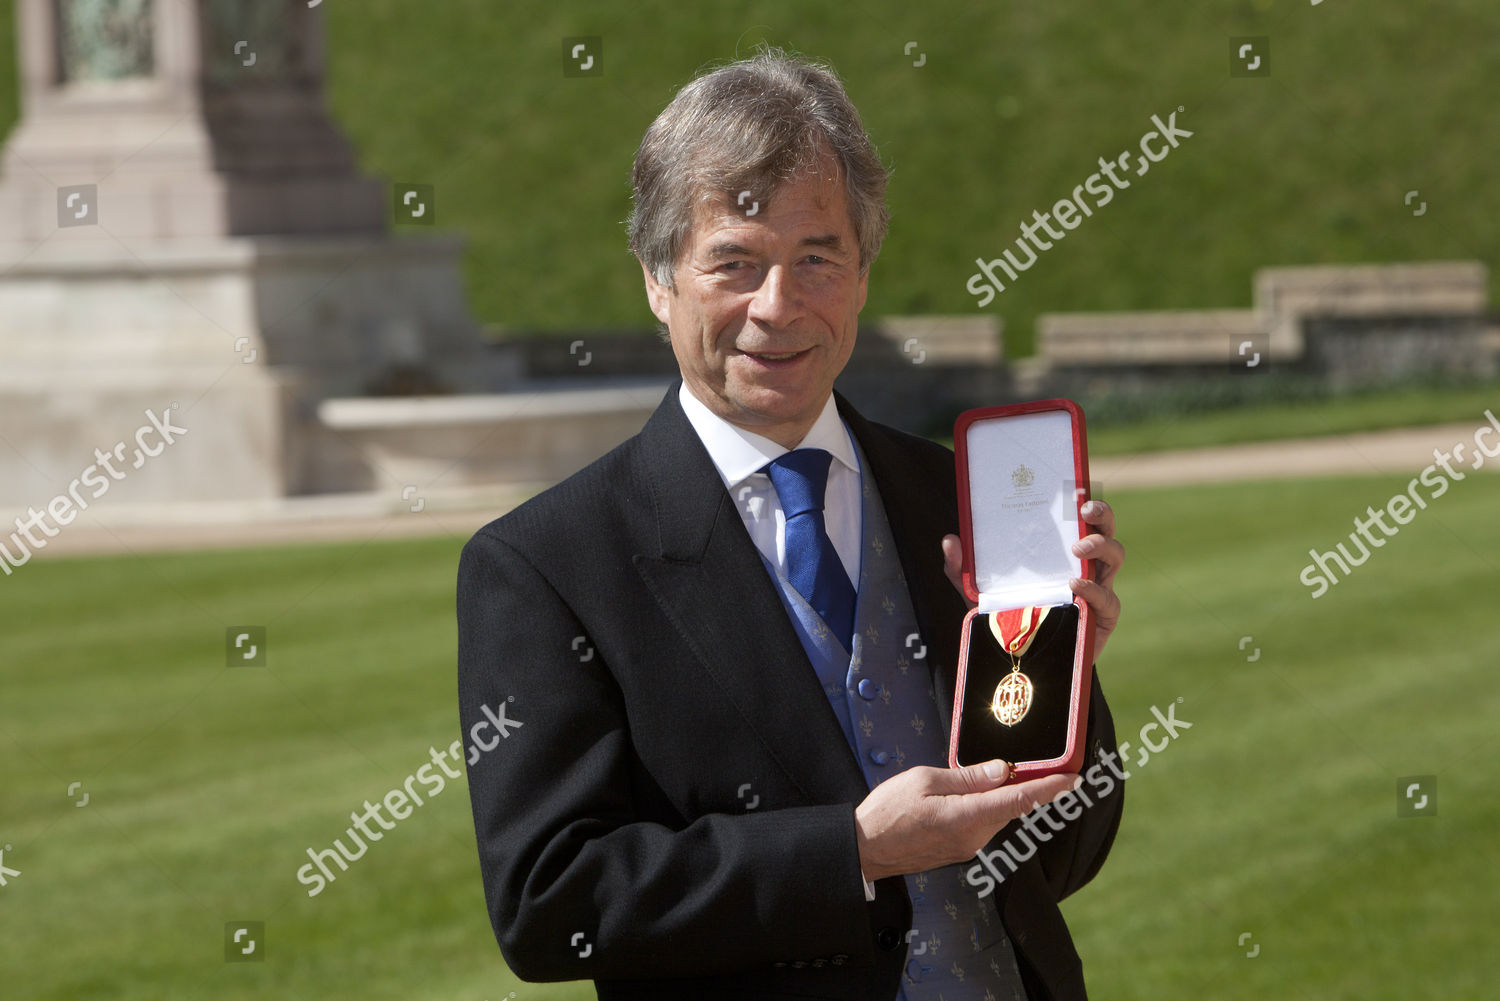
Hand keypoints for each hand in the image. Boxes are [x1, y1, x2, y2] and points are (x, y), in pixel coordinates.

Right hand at [854, 760, 1079, 880]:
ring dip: (1002, 794)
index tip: (1073, 779)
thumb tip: (1002, 770)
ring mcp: (967, 846)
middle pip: (1011, 806)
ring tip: (997, 772)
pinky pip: (982, 823)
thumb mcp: (925, 781)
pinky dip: (987, 806)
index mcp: (968, 817)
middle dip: (1026, 785)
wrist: (865, 849)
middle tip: (1039, 763)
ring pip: (996, 814)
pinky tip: (975, 791)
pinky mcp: (959, 849)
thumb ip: (967, 777)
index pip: (1019, 800)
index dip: (1050, 788)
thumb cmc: (887, 813)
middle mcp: (974, 837)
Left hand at [941, 499, 1123, 659]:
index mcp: (1061, 552)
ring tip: (1078, 549)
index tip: (1076, 488)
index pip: (1079, 520)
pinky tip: (1075, 585)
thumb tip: (949, 540)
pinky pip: (1108, 599)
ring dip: (1100, 547)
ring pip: (1115, 557)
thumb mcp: (982, 591)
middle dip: (1102, 515)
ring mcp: (1098, 590)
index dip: (1083, 501)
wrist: (1024, 662)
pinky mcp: (1102, 618)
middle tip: (1084, 511)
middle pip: (1106, 530)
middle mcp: (1085, 566)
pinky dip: (1094, 589)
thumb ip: (962, 569)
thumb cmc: (1009, 617)